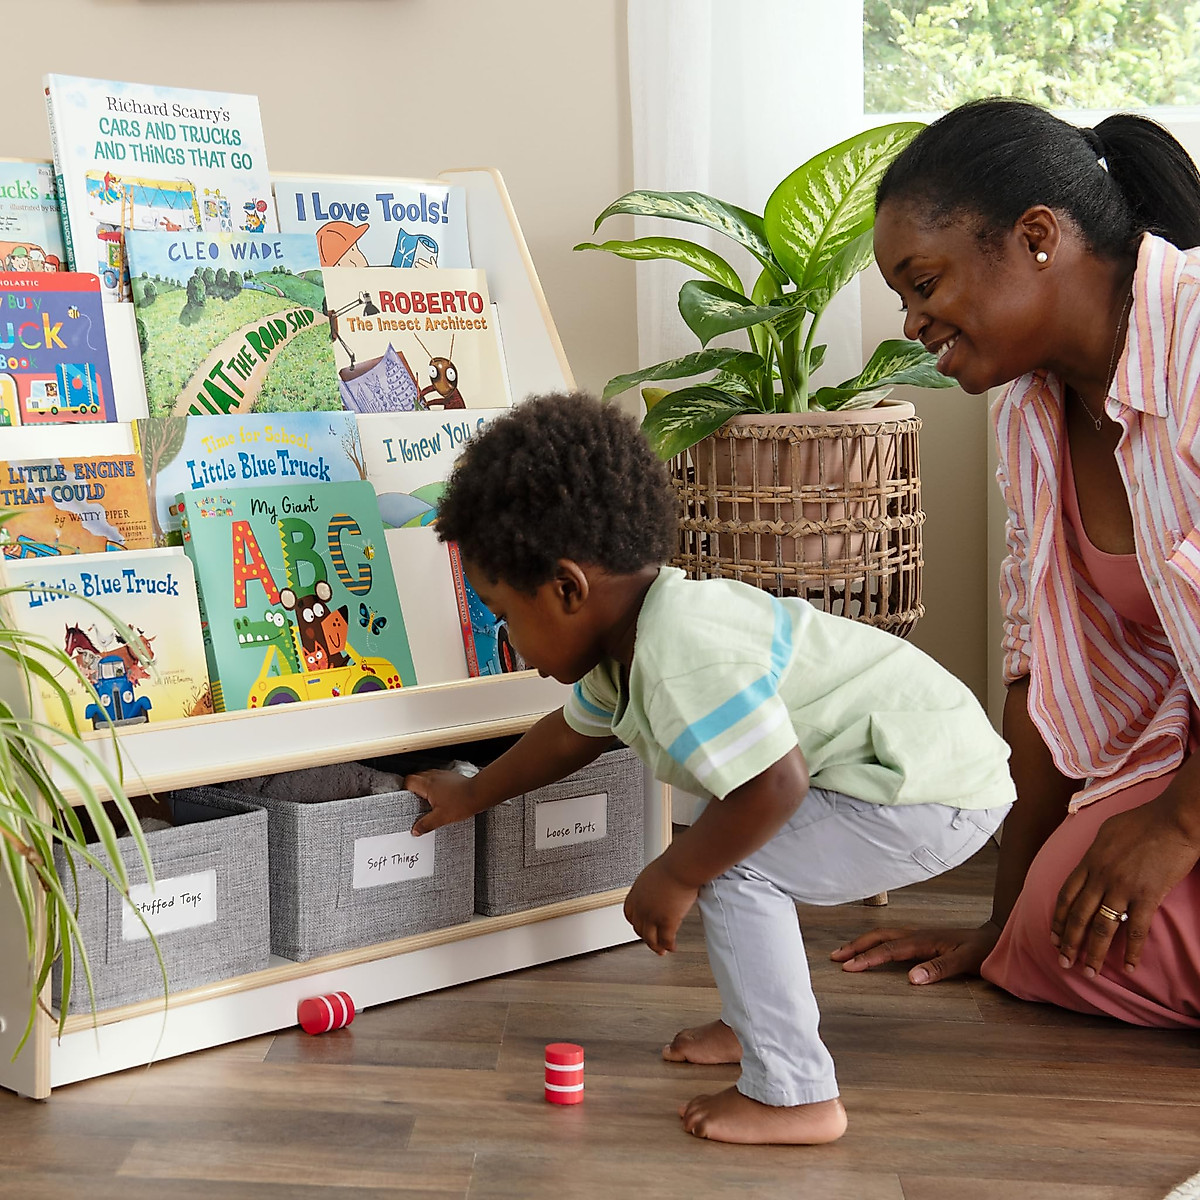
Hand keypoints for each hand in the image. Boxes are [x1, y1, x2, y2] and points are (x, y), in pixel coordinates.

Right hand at [405, 769, 485, 835]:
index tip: (404, 798)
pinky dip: (434, 784)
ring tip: (426, 799)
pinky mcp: (450, 776)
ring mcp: (443, 775)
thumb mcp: (441, 817)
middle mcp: (434, 776)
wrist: (479, 794)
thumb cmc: (462, 802)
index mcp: (428, 784)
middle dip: (412, 788)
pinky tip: (439, 796)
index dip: (404, 789)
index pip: (408, 781)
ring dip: (424, 785)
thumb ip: (426, 824)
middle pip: (416, 777)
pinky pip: (437, 777)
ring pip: (427, 776)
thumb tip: (416, 830)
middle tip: (413, 800)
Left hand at [622, 858, 699, 954]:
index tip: (640, 927)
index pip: (629, 914)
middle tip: (652, 941)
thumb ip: (652, 885)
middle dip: (645, 936)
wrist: (681, 867)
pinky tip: (672, 948)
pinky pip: (666, 940)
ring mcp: (653, 916)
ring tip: (661, 950)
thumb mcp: (654, 874)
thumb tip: (659, 887)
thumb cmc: (673, 864)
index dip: (635, 923)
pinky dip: (669, 946)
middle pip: (639, 928)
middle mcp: (641, 907)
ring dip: (656, 947)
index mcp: (636, 893)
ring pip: (650, 939)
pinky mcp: (667, 922)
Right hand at [830, 921, 1001, 984]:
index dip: (867, 959)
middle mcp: (915, 935)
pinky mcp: (920, 939)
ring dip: (862, 943)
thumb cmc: (980, 950)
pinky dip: (874, 943)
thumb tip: (910, 979)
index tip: (848, 968)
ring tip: (844, 953)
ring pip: (882, 935)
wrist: (993, 937)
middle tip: (835, 957)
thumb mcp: (964, 962)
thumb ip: (938, 969)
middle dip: (855, 946)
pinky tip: (870, 949)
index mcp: (922, 940)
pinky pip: (890, 939)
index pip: (888, 950)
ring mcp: (917, 935)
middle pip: (878, 936)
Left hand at [1052, 800, 1199, 976]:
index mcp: (1089, 861)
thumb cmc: (1143, 821)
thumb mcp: (1107, 831)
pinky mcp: (1147, 896)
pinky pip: (1136, 930)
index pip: (1065, 895)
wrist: (1174, 820)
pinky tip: (1130, 967)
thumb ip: (1095, 852)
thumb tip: (1089, 863)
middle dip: (1069, 942)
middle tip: (1063, 962)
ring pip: (1102, 927)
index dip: (1057, 919)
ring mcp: (1123, 887)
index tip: (1053, 937)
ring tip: (1089, 971)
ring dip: (1094, 952)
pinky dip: (1133, 951)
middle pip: (1078, 915)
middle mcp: (1100, 876)